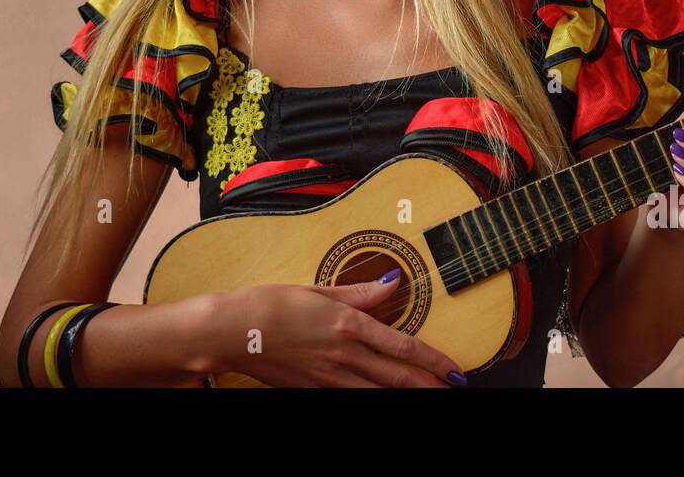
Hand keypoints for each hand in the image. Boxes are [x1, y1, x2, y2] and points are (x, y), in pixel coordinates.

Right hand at [205, 271, 467, 386]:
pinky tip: (382, 399)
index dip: (433, 361)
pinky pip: (350, 399)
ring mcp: (327, 378)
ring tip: (427, 398)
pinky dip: (371, 400)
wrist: (229, 332)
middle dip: (429, 387)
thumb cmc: (268, 305)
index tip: (454, 370)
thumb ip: (357, 291)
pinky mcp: (311, 390)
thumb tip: (392, 284)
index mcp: (347, 324)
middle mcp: (342, 355)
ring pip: (377, 395)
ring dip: (405, 397)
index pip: (402, 347)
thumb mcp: (316, 289)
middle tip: (453, 391)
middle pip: (397, 378)